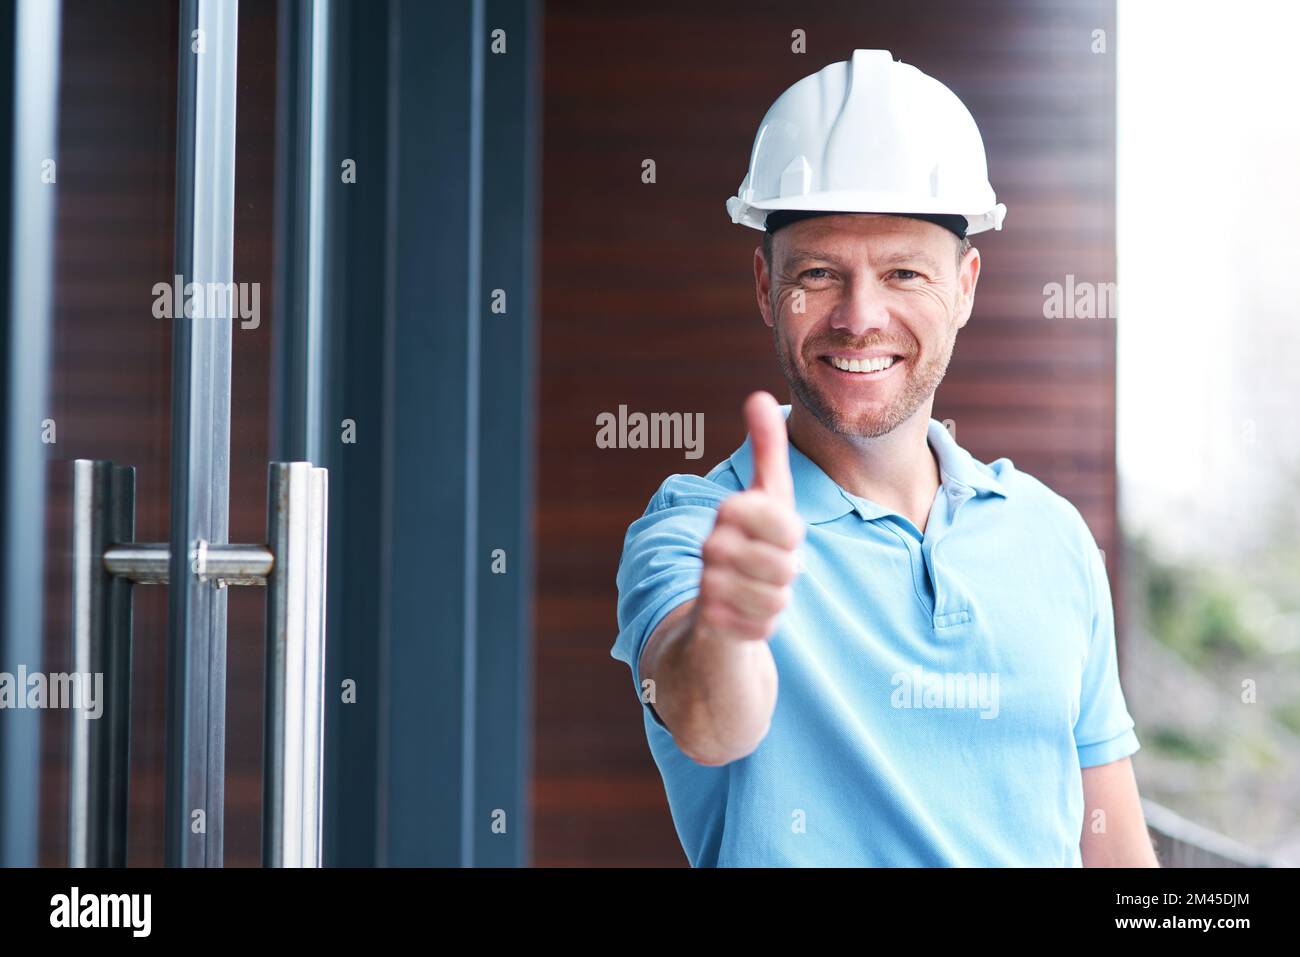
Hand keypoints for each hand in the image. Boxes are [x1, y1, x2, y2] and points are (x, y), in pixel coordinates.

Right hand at [694, 391, 803, 642]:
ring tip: (759, 590)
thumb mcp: (766, 496)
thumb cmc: (750, 543)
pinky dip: (763, 625)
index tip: (779, 535)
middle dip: (788, 572)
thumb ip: (766, 449)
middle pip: (786, 566)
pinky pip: (764, 628)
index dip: (791, 535)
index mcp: (729, 512)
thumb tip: (757, 395)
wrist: (711, 605)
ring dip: (776, 599)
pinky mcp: (710, 623)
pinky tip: (747, 615)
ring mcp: (708, 586)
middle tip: (770, 568)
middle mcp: (711, 547)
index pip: (787, 525)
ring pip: (777, 599)